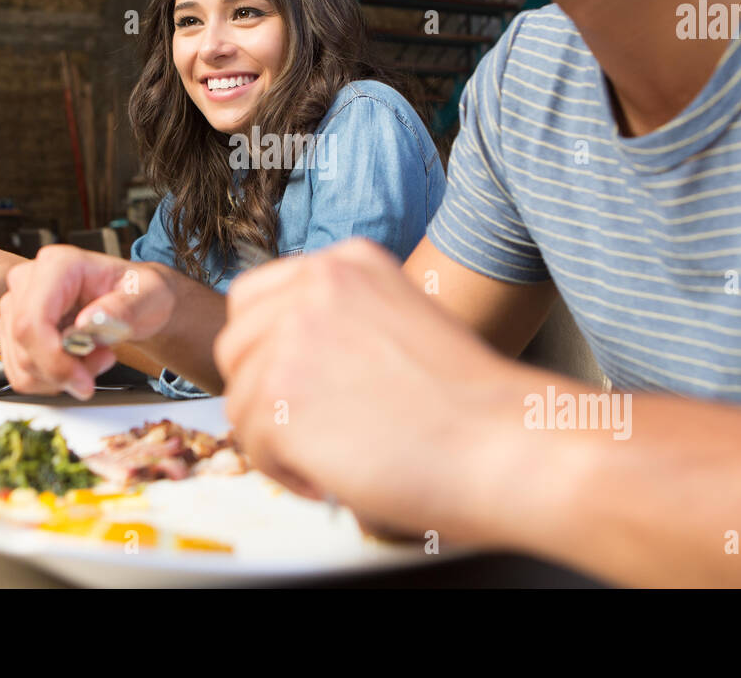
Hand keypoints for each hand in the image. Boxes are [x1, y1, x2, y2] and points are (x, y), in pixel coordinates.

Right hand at [0, 245, 176, 398]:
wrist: (136, 301)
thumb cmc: (141, 293)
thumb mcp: (151, 295)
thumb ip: (124, 308)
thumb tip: (88, 322)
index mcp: (58, 265)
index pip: (31, 321)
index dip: (52, 359)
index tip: (83, 380)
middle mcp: (30, 280)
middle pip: (23, 345)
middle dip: (63, 370)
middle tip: (102, 361)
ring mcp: (18, 305)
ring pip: (20, 363)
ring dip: (60, 376)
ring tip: (95, 356)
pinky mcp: (15, 328)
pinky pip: (20, 371)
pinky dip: (51, 379)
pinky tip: (77, 363)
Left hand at [214, 238, 542, 546]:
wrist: (505, 443)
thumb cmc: (471, 404)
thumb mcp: (403, 321)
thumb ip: (343, 323)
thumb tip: (288, 359)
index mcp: (348, 262)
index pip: (255, 298)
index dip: (267, 352)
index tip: (297, 388)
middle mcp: (316, 285)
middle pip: (236, 345)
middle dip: (265, 396)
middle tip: (312, 432)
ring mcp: (294, 337)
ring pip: (240, 400)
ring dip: (277, 441)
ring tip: (333, 461)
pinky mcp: (282, 396)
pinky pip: (252, 444)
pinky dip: (284, 473)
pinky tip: (332, 477)